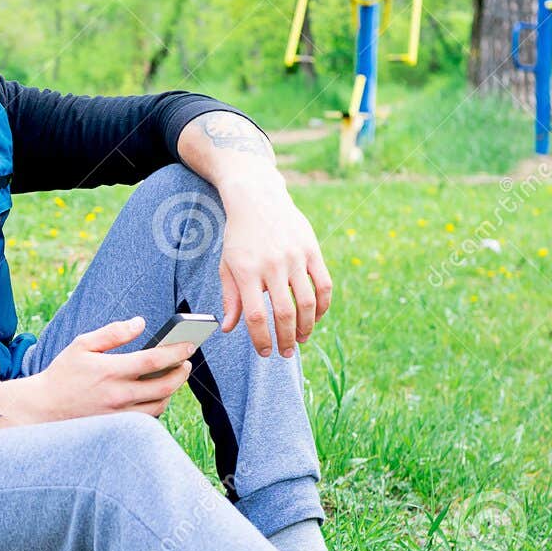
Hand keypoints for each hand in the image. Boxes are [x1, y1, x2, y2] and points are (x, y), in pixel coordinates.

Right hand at [31, 316, 194, 420]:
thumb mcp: (82, 345)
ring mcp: (119, 414)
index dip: (177, 352)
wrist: (43, 409)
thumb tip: (140, 322)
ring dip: (172, 390)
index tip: (190, 345)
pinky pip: (148, 418)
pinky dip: (158, 404)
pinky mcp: (118, 426)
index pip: (154, 361)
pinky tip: (157, 393)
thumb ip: (113, 333)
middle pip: (164, 386)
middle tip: (186, 363)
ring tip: (173, 376)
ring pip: (160, 405)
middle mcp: (118, 395)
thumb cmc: (63, 374)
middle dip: (181, 373)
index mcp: (110, 371)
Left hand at [215, 169, 332, 355]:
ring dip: (306, 326)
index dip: (262, 339)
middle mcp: (272, 265)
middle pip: (284, 313)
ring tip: (301, 338)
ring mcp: (294, 257)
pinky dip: (323, 305)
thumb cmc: (239, 236)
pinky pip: (324, 284)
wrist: (257, 198)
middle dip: (286, 339)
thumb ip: (231, 298)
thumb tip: (230, 329)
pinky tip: (316, 317)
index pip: (256, 316)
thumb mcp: (227, 265)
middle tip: (285, 352)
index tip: (265, 352)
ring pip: (307, 302)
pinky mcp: (312, 250)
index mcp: (247, 272)